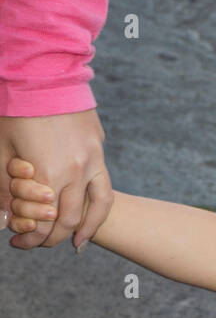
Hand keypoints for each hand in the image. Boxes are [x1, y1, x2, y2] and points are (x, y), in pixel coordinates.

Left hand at [0, 110, 112, 248]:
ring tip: (73, 244)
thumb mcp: (1, 148)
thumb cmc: (16, 109)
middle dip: (51, 239)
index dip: (30, 240)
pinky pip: (103, 191)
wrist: (44, 72)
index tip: (18, 244)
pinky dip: (98, 213)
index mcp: (46, 173)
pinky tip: (89, 222)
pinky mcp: (98, 151)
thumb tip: (6, 220)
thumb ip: (4, 187)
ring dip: (82, 232)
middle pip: (66, 222)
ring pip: (92, 211)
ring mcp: (91, 162)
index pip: (41, 223)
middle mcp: (73, 173)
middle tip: (38, 244)